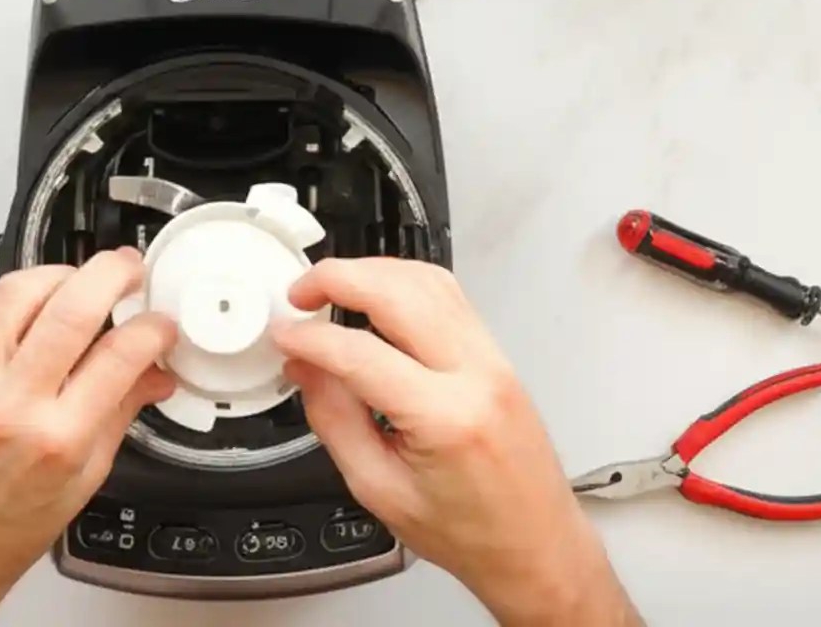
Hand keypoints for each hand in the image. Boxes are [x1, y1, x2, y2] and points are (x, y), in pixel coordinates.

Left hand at [0, 248, 174, 626]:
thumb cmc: (8, 527)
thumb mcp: (87, 478)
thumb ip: (122, 414)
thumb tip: (155, 376)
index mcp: (59, 441)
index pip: (119, 357)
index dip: (151, 328)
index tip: (162, 323)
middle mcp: (13, 406)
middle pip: (70, 309)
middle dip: (112, 275)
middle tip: (130, 271)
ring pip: (20, 293)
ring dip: (63, 273)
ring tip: (86, 280)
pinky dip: (24, 297)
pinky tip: (44, 304)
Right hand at [273, 258, 638, 625]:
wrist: (536, 547)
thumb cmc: (471, 533)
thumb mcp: (379, 489)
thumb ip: (335, 421)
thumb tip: (306, 369)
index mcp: (447, 418)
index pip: (361, 353)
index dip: (310, 338)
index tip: (284, 335)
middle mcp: (478, 376)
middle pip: (399, 291)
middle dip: (338, 278)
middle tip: (300, 293)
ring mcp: (494, 360)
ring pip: (428, 280)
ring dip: (373, 273)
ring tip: (331, 289)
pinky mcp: (498, 357)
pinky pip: (449, 297)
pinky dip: (404, 284)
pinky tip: (376, 297)